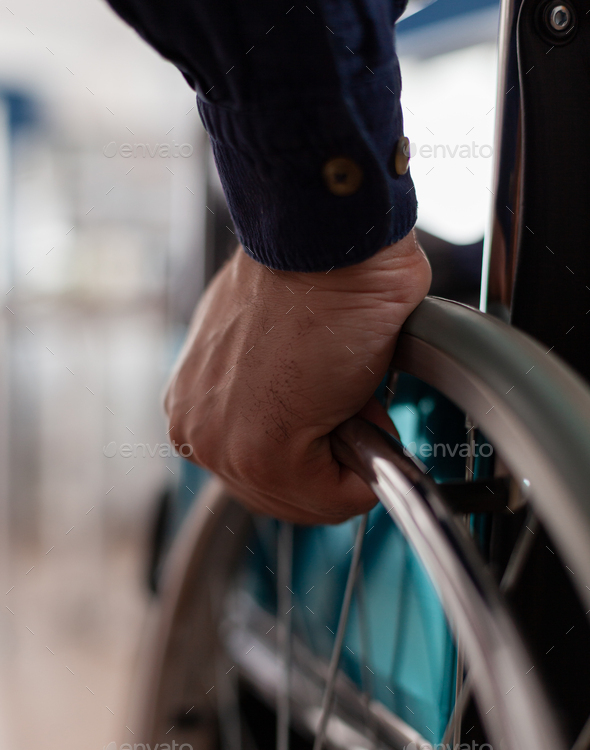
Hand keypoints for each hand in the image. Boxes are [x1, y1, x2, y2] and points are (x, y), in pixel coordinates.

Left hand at [165, 231, 430, 522]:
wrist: (322, 241)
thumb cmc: (308, 280)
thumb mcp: (272, 349)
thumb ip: (275, 398)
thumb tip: (315, 423)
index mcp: (194, 405)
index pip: (261, 477)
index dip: (318, 452)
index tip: (337, 405)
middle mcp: (198, 432)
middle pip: (283, 498)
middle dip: (333, 461)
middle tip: (349, 400)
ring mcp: (224, 447)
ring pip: (310, 501)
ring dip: (352, 457)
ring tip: (350, 395)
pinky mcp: (264, 452)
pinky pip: (335, 497)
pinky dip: (366, 466)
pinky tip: (359, 404)